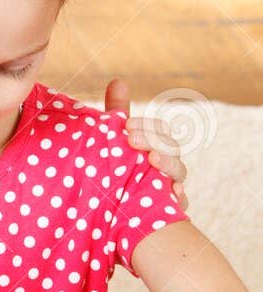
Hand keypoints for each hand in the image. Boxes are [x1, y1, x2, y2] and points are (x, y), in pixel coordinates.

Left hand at [104, 78, 187, 208]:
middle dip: (153, 140)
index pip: (160, 130)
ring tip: (152, 161)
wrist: (110, 209)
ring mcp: (170, 185)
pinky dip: (179, 197)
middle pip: (171, 147)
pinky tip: (173, 194)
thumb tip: (119, 81)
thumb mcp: (113, 140)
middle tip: (131, 139)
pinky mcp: (169, 208)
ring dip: (168, 164)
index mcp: (155, 145)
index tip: (126, 125)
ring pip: (179, 172)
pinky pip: (180, 203)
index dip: (147, 126)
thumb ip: (117, 113)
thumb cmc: (115, 167)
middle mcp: (166, 164)